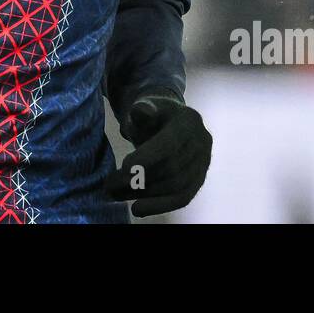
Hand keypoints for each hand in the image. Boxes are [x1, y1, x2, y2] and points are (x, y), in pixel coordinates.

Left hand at [104, 92, 211, 216]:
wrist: (167, 122)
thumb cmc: (151, 115)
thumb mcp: (144, 105)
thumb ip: (142, 109)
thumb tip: (141, 111)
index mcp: (189, 121)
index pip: (169, 144)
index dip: (146, 158)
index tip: (122, 167)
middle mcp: (202, 142)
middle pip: (171, 168)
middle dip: (140, 179)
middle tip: (110, 185)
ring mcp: (203, 162)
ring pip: (176, 186)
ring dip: (145, 194)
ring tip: (116, 194)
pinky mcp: (199, 179)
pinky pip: (182, 198)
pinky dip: (159, 206)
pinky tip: (137, 209)